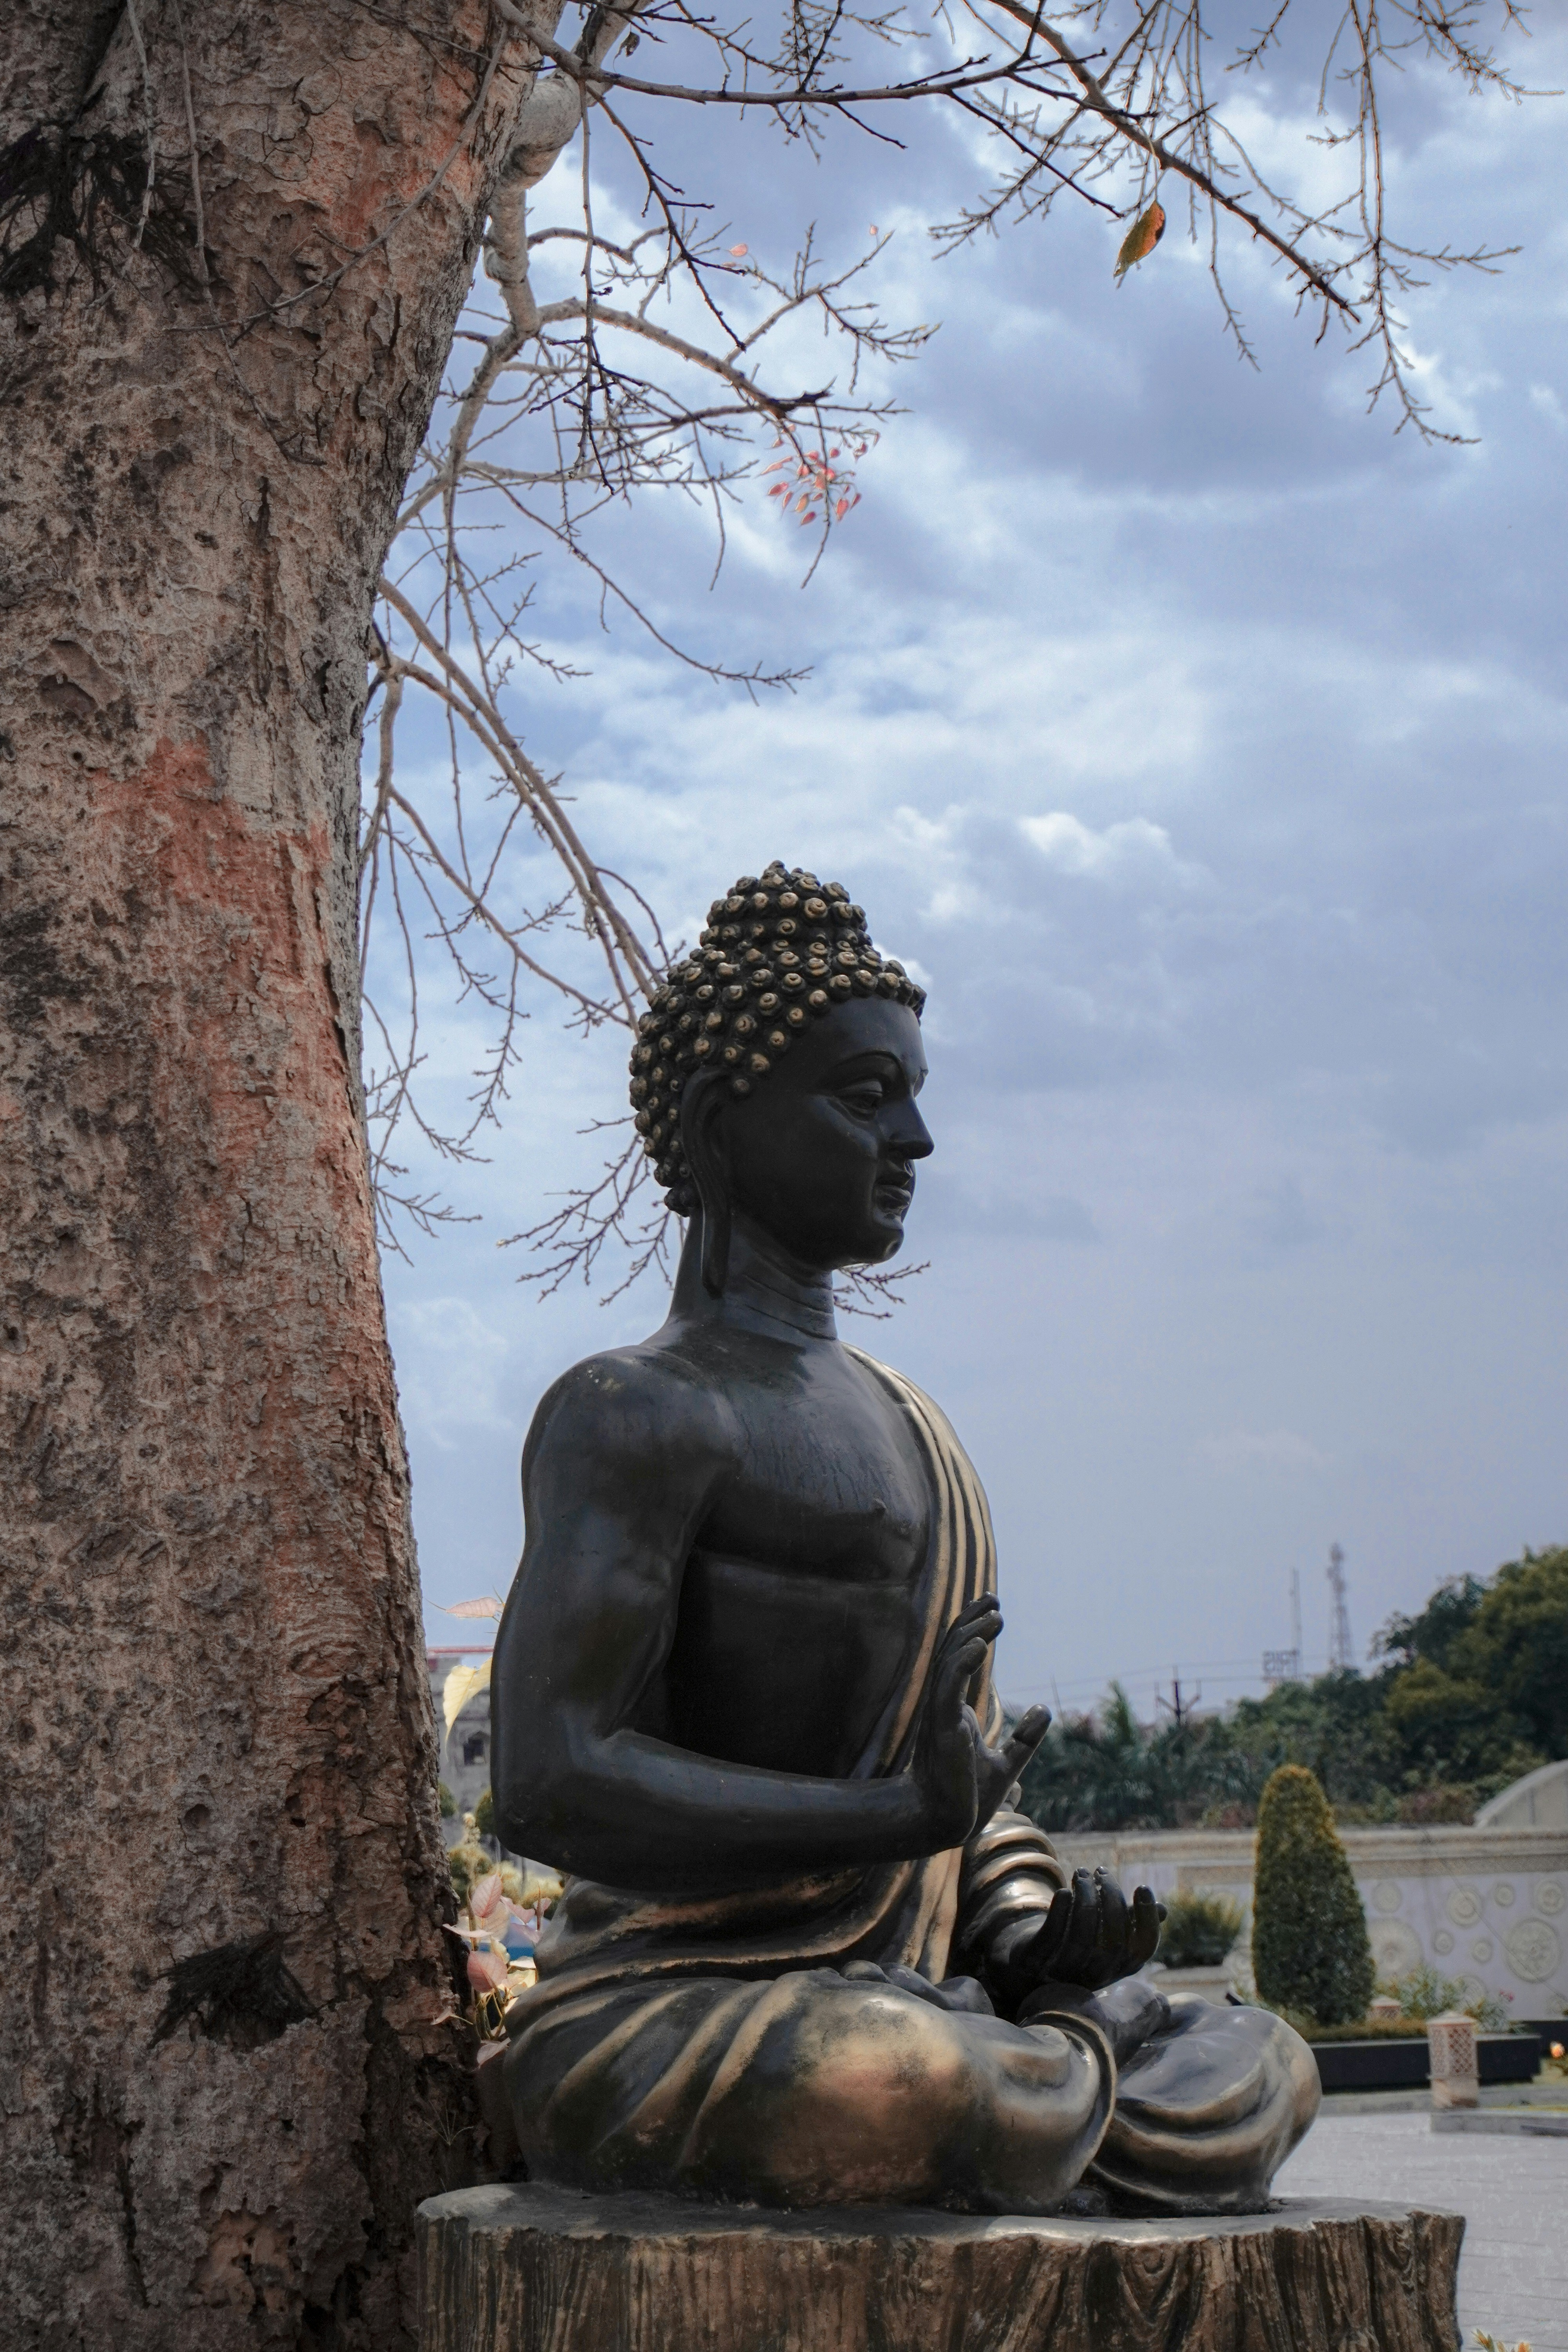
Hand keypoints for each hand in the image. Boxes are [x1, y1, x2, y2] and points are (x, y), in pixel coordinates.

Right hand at [910, 1596, 1050, 1848]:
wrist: (944, 1824)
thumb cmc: (967, 1797)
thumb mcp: (1006, 1763)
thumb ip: (1025, 1739)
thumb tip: (1045, 1709)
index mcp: (957, 1710)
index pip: (962, 1660)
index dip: (975, 1631)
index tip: (993, 1608)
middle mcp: (946, 1706)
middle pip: (955, 1651)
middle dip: (973, 1622)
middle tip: (994, 1599)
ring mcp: (942, 1714)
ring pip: (952, 1662)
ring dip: (972, 1635)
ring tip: (995, 1615)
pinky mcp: (943, 1727)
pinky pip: (949, 1687)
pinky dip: (962, 1663)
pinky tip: (979, 1645)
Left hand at [1009, 1868, 1162, 1994]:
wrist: (1027, 1964)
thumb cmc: (1074, 1942)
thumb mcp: (1105, 1933)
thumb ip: (1130, 1922)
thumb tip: (1164, 1910)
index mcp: (1117, 1969)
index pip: (1142, 1949)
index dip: (1147, 1919)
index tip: (1142, 1886)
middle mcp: (1094, 1976)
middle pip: (1114, 1941)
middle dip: (1111, 1899)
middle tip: (1101, 1871)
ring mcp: (1064, 1973)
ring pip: (1083, 1939)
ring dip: (1085, 1899)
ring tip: (1080, 1872)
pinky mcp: (1034, 1962)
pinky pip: (1051, 1938)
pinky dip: (1059, 1912)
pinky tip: (1064, 1890)